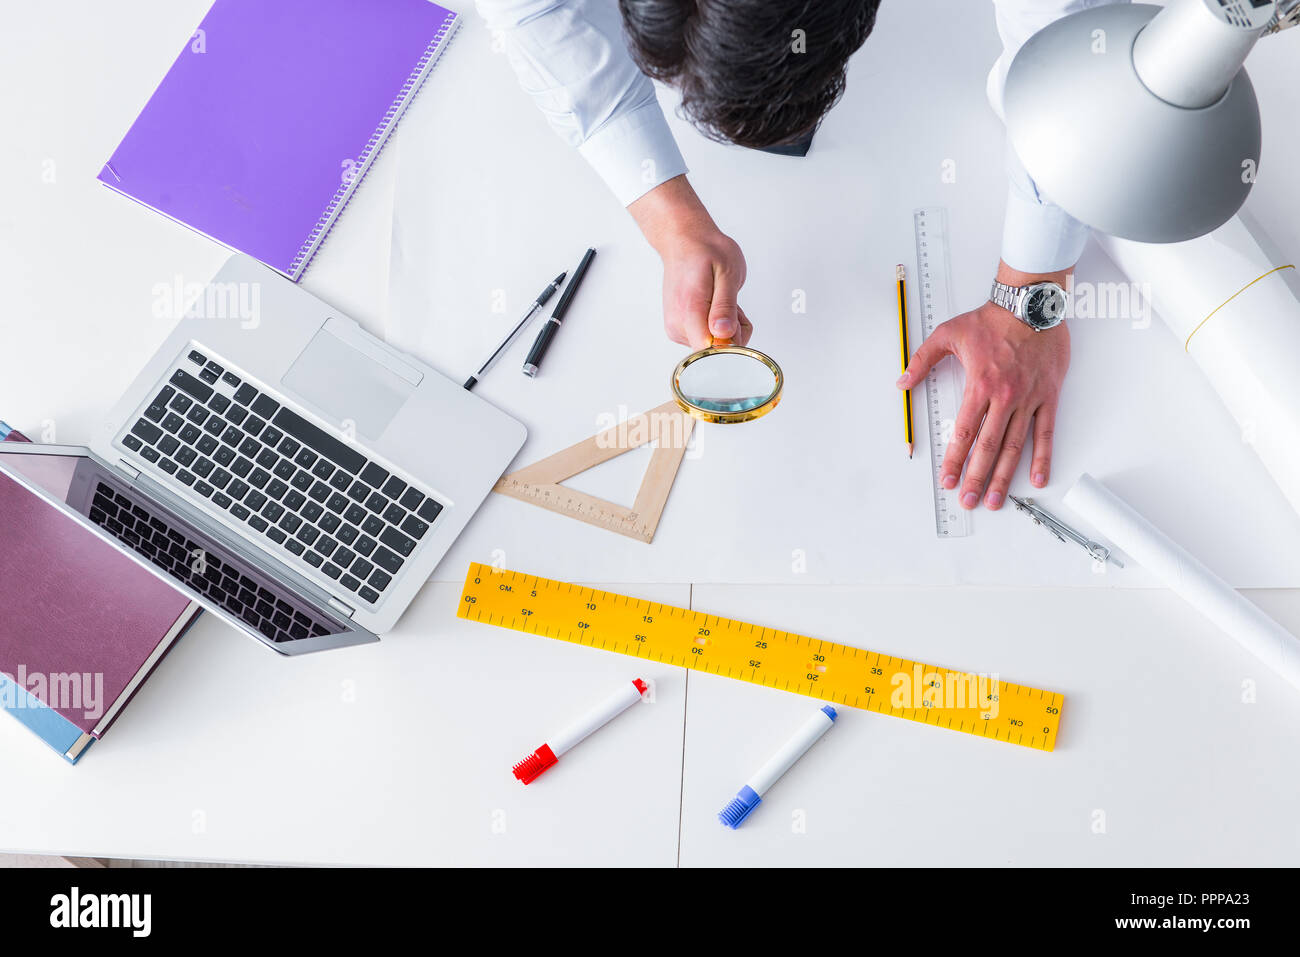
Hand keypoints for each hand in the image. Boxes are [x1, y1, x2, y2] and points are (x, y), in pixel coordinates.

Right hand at [630, 175, 751, 348]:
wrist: (684, 240)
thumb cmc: (705, 251)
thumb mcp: (727, 272)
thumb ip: (725, 306)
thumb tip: (724, 334)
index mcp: (689, 312)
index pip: (710, 352)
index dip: (731, 346)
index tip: (737, 324)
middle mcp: (678, 325)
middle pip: (716, 352)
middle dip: (733, 333)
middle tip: (731, 303)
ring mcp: (676, 329)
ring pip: (714, 346)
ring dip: (727, 327)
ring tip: (721, 300)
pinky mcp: (678, 329)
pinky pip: (707, 339)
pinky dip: (718, 325)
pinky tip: (714, 305)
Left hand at [897, 265, 1070, 510]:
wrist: (1031, 304)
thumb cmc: (991, 319)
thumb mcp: (949, 334)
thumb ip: (922, 360)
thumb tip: (902, 381)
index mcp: (979, 385)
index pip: (964, 432)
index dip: (954, 460)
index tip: (947, 480)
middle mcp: (1005, 398)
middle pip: (988, 447)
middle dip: (977, 478)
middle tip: (969, 501)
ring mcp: (1029, 399)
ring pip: (1015, 446)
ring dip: (1005, 476)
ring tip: (997, 500)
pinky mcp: (1049, 397)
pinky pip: (1046, 433)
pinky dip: (1043, 457)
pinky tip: (1038, 479)